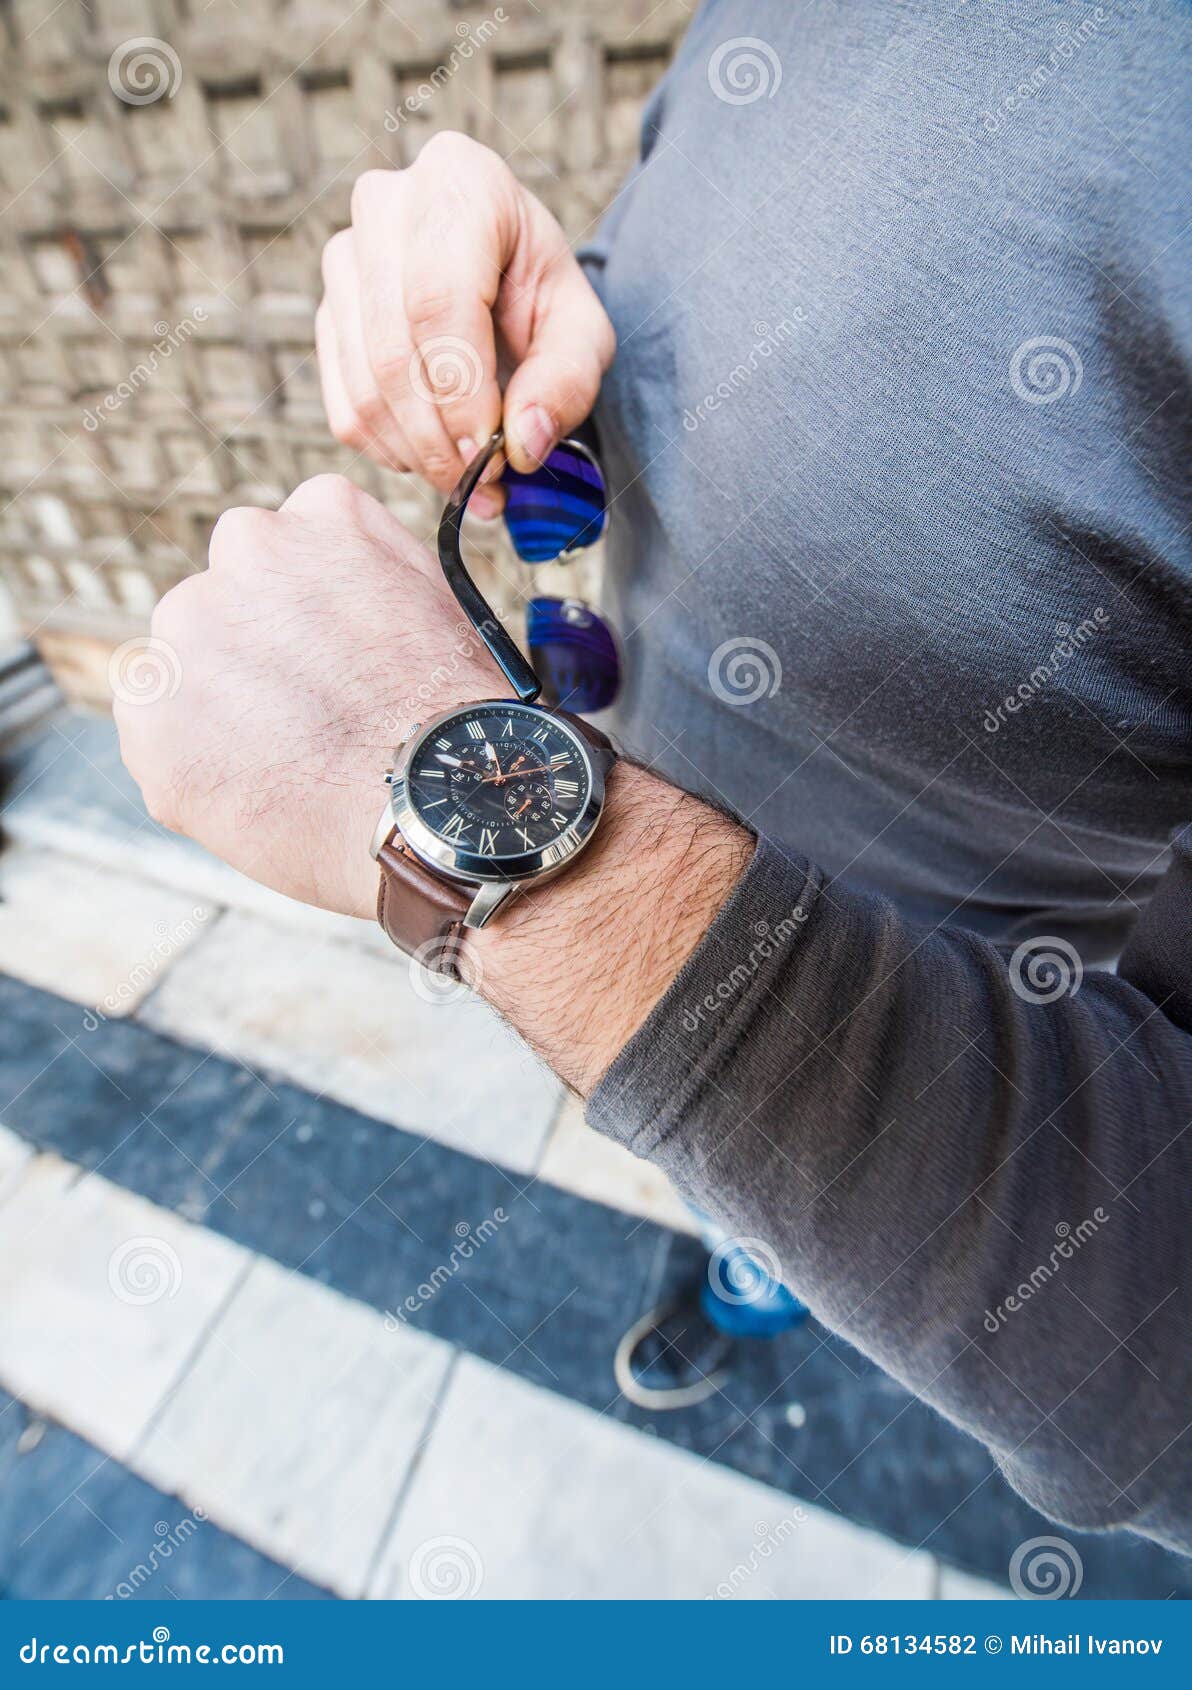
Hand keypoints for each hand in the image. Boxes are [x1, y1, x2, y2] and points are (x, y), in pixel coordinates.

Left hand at [114, 475, 505, 918]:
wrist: (430, 810)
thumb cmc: (450, 719)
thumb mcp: (442, 600)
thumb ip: (374, 563)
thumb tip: (337, 567)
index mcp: (319, 516)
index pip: (286, 548)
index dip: (307, 613)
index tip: (329, 656)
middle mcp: (243, 549)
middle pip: (228, 600)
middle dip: (254, 651)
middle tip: (308, 715)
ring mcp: (187, 628)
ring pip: (188, 664)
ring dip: (220, 703)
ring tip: (288, 761)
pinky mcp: (149, 711)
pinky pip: (157, 732)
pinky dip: (194, 760)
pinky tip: (256, 788)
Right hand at [317, 134, 615, 515]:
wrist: (501, 278)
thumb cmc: (541, 295)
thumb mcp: (582, 331)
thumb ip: (567, 382)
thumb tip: (523, 442)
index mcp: (459, 181)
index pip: (437, 298)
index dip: (460, 390)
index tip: (491, 453)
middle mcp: (385, 205)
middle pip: (392, 348)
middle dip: (440, 437)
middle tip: (485, 485)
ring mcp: (344, 257)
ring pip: (364, 382)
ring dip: (417, 454)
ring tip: (470, 484)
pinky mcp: (326, 311)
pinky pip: (343, 404)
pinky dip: (389, 450)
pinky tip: (434, 459)